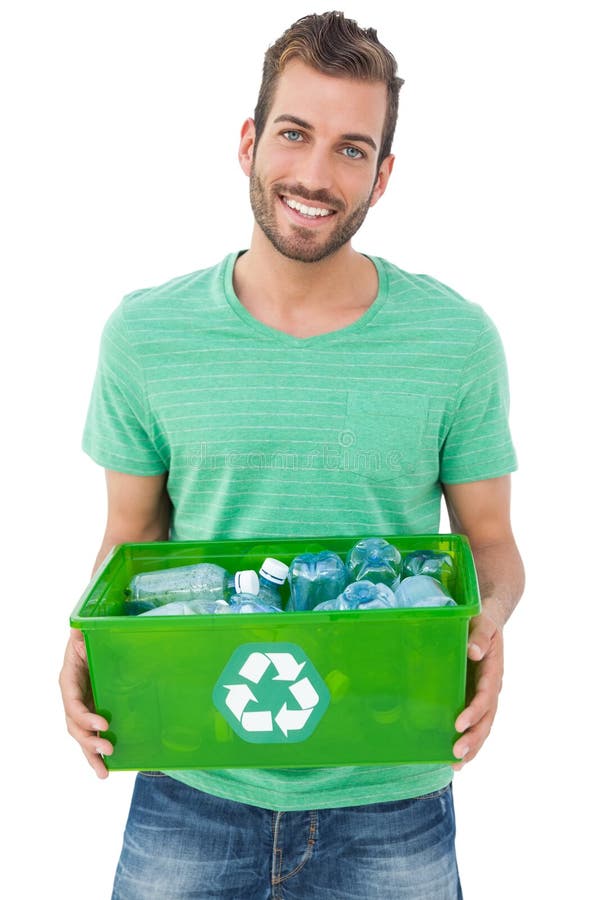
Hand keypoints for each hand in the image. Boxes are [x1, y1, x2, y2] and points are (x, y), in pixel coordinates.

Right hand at [59, 628, 112, 777]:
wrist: (96, 645)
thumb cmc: (90, 638)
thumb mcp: (85, 634)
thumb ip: (81, 632)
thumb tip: (78, 625)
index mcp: (69, 680)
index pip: (72, 703)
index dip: (85, 716)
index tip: (103, 723)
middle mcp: (73, 698)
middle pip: (75, 726)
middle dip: (89, 740)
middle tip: (108, 748)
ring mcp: (82, 708)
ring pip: (82, 737)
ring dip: (91, 754)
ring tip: (104, 771)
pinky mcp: (93, 714)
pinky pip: (91, 736)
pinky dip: (96, 754)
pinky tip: (106, 768)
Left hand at [452, 607, 503, 770]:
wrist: (485, 622)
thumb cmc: (481, 621)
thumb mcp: (482, 623)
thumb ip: (479, 635)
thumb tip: (474, 651)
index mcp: (493, 671)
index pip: (486, 695)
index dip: (474, 711)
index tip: (459, 723)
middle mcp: (490, 688)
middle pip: (486, 719)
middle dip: (473, 738)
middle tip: (456, 753)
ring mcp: (482, 696)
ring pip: (482, 727)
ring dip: (471, 746)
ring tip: (455, 765)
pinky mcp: (471, 698)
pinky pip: (472, 724)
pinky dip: (466, 741)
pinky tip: (451, 758)